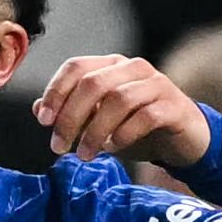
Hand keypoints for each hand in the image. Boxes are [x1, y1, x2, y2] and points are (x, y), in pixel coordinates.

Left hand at [34, 55, 212, 166]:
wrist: (183, 140)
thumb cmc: (135, 128)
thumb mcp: (97, 122)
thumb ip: (70, 112)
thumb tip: (39, 109)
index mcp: (110, 66)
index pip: (76, 67)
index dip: (55, 92)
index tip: (43, 122)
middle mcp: (133, 68)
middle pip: (93, 84)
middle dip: (70, 117)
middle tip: (58, 147)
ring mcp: (157, 84)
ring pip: (118, 99)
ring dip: (95, 131)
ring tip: (85, 155)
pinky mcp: (175, 106)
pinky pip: (146, 116)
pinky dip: (124, 134)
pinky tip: (113, 147)